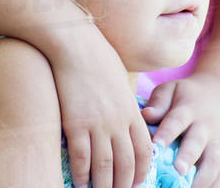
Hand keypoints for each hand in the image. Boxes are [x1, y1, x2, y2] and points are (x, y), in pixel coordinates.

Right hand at [50, 26, 152, 187]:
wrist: (76, 45)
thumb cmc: (98, 59)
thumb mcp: (121, 82)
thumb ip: (126, 106)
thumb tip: (128, 122)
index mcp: (131, 111)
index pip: (144, 151)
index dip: (142, 171)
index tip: (137, 182)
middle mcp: (118, 121)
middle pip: (125, 164)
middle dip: (123, 185)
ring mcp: (97, 124)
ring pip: (104, 167)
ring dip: (103, 185)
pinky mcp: (75, 123)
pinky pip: (81, 158)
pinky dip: (82, 174)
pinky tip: (80, 182)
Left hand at [142, 73, 219, 187]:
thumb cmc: (187, 94)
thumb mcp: (172, 89)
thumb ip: (159, 102)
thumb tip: (145, 114)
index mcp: (188, 108)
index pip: (177, 120)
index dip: (167, 132)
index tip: (157, 144)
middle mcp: (205, 126)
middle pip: (197, 142)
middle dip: (188, 157)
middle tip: (177, 170)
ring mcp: (218, 142)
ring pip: (213, 161)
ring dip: (203, 178)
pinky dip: (215, 185)